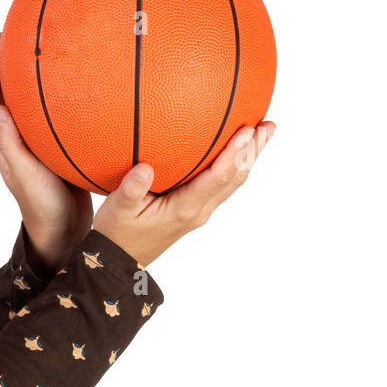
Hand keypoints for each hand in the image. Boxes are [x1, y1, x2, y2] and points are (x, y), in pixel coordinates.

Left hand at [0, 31, 91, 275]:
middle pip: (1, 94)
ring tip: (40, 50)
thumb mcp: (27, 175)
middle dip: (4, 65)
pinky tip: (73, 83)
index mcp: (2, 144)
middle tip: (16, 35)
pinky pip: (48, 115)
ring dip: (27, 78)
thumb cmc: (43, 207)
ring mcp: (33, 144)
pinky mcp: (53, 148)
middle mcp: (14, 140)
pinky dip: (53, 96)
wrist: (63, 231)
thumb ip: (13, 145)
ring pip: (24, 103)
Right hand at [91, 121, 276, 268]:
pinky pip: (222, 185)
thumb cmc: (116, 233)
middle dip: (254, 151)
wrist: (119, 261)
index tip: (246, 131)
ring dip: (249, 157)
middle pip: (235, 178)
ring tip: (263, 133)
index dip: (234, 154)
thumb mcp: (117, 210)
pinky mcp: (195, 211)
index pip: (217, 178)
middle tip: (269, 125)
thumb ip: (131, 189)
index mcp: (184, 208)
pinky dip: (233, 166)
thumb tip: (145, 167)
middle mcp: (199, 211)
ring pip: (232, 182)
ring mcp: (199, 212)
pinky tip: (234, 152)